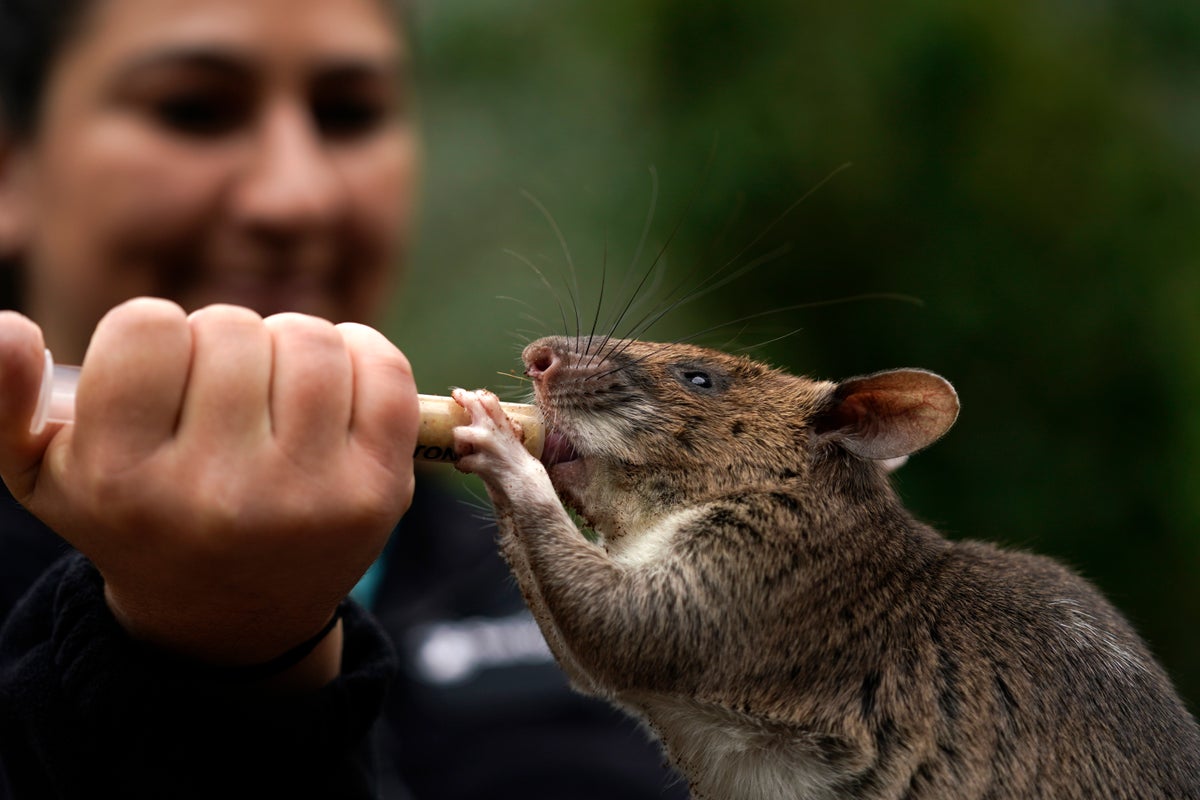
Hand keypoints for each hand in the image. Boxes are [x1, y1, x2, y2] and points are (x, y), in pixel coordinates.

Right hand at [0, 299, 417, 674]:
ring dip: (288, 345)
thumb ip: (0, 399)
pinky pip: (383, 368)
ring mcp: (309, 495)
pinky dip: (360, 353)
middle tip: (218, 389)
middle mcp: (220, 495)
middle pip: (233, 327)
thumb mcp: (43, 474)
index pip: (147, 326)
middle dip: (222, 343)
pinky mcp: (377, 492)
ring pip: (310, 339)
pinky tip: (329, 383)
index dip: (151, 335)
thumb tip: (8, 325)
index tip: (155, 373)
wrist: (232, 610)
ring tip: (270, 386)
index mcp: (126, 482)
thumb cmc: (137, 517)